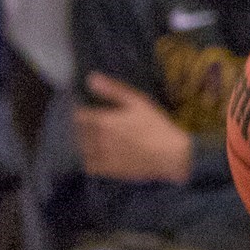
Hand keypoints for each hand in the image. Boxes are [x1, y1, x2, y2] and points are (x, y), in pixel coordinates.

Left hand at [74, 73, 190, 183]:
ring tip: (98, 138)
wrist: (169, 155)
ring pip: (83, 147)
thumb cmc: (155, 125)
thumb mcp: (138, 101)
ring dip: (86, 141)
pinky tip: (101, 154)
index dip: (83, 110)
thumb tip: (90, 78)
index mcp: (103, 121)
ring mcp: (101, 156)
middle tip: (97, 122)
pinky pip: (89, 164)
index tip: (90, 108)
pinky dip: (90, 159)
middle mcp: (97, 139)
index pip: (80, 114)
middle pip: (80, 131)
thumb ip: (113, 90)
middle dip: (85, 125)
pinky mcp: (107, 170)